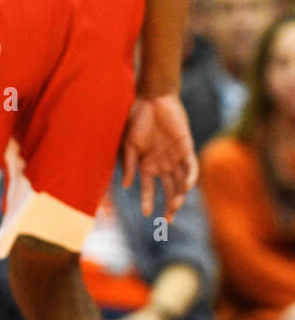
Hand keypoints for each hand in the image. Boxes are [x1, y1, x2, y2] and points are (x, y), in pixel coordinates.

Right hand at [121, 94, 197, 219]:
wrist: (152, 98)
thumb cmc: (137, 119)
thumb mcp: (129, 143)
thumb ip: (129, 164)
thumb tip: (127, 186)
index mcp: (147, 165)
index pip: (148, 189)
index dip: (148, 201)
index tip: (146, 213)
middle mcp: (162, 165)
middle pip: (169, 191)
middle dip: (169, 207)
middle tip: (168, 220)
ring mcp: (175, 158)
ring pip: (180, 183)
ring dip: (179, 195)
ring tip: (175, 205)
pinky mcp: (186, 148)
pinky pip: (191, 167)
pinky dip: (190, 177)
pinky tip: (186, 187)